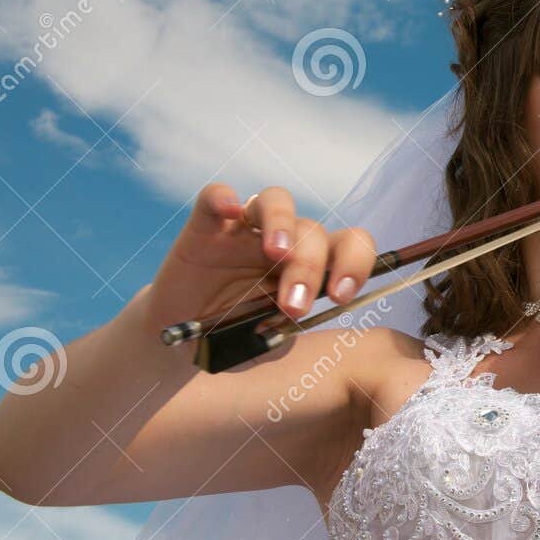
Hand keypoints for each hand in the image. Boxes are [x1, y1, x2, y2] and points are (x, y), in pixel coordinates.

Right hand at [144, 184, 378, 334]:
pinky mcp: (205, 227)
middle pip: (313, 231)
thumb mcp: (267, 342)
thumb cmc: (235, 336)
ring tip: (276, 254)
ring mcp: (244, 230)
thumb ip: (283, 331)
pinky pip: (214, 196)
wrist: (184, 340)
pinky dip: (223, 198)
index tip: (340, 296)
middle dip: (310, 267)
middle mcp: (284, 242)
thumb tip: (290, 318)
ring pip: (277, 201)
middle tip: (294, 306)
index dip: (355, 264)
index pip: (348, 245)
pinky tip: (229, 210)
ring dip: (282, 225)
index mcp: (311, 266)